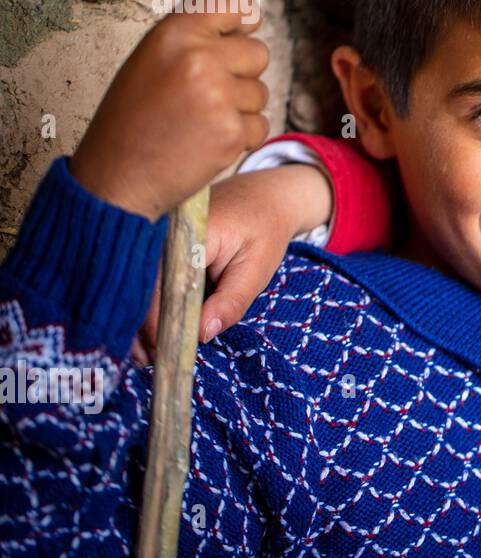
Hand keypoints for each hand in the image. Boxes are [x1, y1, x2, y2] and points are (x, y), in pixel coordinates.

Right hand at [70, 0, 269, 220]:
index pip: (234, 3)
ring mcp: (219, 96)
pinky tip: (208, 142)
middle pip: (258, 52)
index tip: (244, 29)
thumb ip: (195, 37)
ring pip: (260, 91)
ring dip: (240, 108)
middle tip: (209, 93)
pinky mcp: (232, 131)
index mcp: (175, 33)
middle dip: (242, 72)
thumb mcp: (152, 60)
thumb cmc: (133, 117)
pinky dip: (241, 136)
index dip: (244, 18)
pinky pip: (260, 124)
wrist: (117, 176)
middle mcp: (199, 58)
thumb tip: (244, 9)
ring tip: (200, 121)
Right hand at [130, 164, 332, 362]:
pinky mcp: (156, 242)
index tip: (160, 353)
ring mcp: (156, 235)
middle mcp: (164, 232)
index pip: (160, 286)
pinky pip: (145, 275)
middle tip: (148, 361)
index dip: (155, 323)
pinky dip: (148, 302)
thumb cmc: (265, 230)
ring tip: (146, 354)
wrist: (265, 196)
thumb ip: (231, 301)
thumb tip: (202, 335)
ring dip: (139, 318)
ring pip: (138, 283)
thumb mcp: (257, 268)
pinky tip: (150, 329)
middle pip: (139, 286)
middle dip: (139, 327)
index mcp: (188, 235)